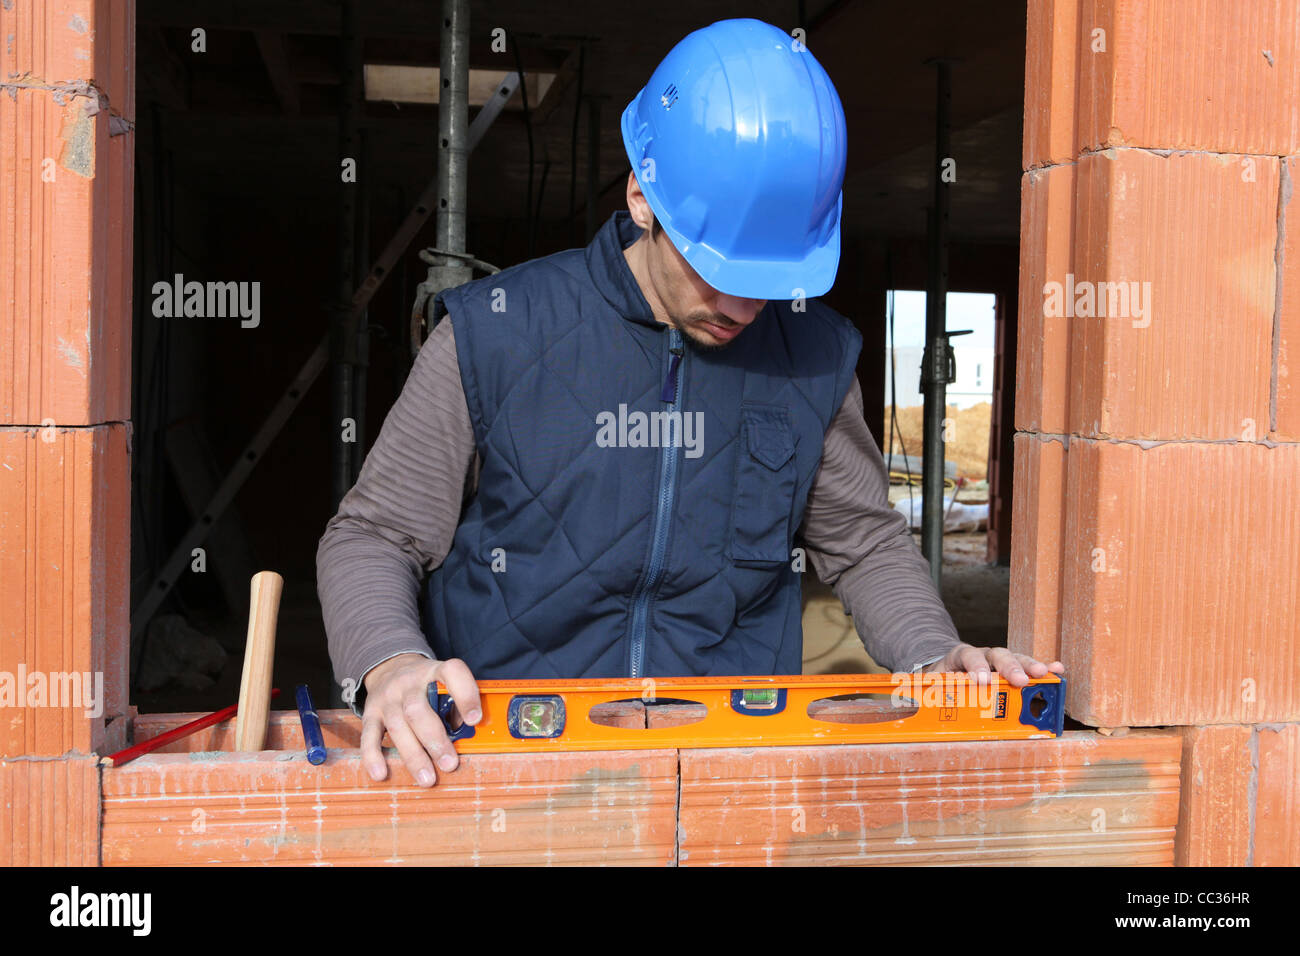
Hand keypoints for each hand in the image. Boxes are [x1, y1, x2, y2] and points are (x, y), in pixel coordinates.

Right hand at [360, 653, 481, 786]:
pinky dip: (373, 756)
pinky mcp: (370, 713)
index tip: (474, 720)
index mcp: (434, 671)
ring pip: (397, 726)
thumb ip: (455, 706)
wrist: (390, 669)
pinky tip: (381, 774)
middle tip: (449, 764)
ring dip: (413, 755)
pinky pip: (368, 736)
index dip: (465, 695)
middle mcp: (408, 682)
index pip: (451, 673)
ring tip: (427, 778)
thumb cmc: (426, 685)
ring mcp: (387, 698)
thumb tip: (465, 738)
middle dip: (435, 740)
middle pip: (417, 709)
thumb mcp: (443, 684)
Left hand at [922, 643, 1063, 687]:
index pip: (968, 656)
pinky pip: (1028, 669)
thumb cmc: (944, 680)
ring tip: (1044, 673)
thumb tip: (924, 708)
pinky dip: (1043, 670)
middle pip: (997, 655)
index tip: (982, 680)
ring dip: (1030, 667)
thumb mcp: (934, 686)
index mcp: (961, 656)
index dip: (975, 667)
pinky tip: (1057, 670)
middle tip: (1019, 680)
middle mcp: (983, 655)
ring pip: (1016, 659)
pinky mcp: (1012, 670)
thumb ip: (934, 693)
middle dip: (1009, 667)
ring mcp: (1000, 661)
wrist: (947, 670)